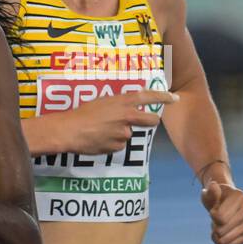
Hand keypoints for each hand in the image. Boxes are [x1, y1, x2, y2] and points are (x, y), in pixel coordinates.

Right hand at [60, 89, 177, 154]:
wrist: (68, 130)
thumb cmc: (81, 113)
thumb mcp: (101, 102)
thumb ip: (117, 104)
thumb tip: (127, 107)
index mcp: (123, 102)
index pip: (149, 97)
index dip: (164, 97)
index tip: (174, 98)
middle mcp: (127, 116)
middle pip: (151, 120)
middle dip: (150, 121)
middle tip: (143, 121)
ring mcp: (123, 133)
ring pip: (128, 134)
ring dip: (120, 133)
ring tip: (102, 131)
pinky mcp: (116, 146)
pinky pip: (118, 145)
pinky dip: (110, 143)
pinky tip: (98, 139)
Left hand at [200, 179, 242, 243]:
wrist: (223, 204)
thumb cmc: (214, 197)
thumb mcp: (209, 193)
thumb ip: (211, 191)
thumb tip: (213, 185)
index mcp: (240, 196)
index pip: (221, 216)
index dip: (213, 215)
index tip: (213, 211)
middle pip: (224, 228)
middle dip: (215, 227)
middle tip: (215, 223)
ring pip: (229, 238)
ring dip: (218, 236)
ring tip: (216, 230)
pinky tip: (220, 239)